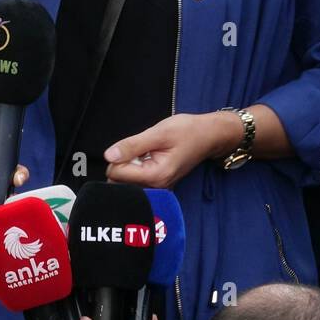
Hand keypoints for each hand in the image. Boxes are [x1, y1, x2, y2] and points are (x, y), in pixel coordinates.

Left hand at [104, 112, 238, 188]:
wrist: (210, 135)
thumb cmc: (188, 131)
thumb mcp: (159, 133)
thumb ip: (133, 145)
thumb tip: (109, 155)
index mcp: (155, 176)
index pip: (117, 173)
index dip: (118, 157)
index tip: (132, 146)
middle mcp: (156, 187)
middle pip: (119, 180)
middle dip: (123, 163)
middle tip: (141, 149)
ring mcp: (158, 187)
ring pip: (127, 180)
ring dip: (131, 164)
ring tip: (147, 152)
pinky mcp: (159, 183)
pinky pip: (137, 178)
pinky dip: (138, 166)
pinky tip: (150, 157)